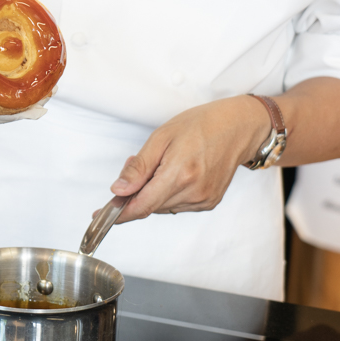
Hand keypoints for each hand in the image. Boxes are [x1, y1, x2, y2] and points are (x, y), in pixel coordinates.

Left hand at [110, 96, 271, 222]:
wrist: (239, 127)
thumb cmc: (202, 125)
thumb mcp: (162, 137)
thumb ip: (139, 167)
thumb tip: (118, 190)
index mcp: (180, 173)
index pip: (142, 205)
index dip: (119, 213)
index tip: (100, 215)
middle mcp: (194, 192)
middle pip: (150, 206)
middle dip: (136, 192)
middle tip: (138, 165)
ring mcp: (204, 200)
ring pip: (163, 207)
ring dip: (153, 192)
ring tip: (163, 164)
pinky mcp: (210, 203)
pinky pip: (178, 205)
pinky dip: (169, 194)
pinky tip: (177, 173)